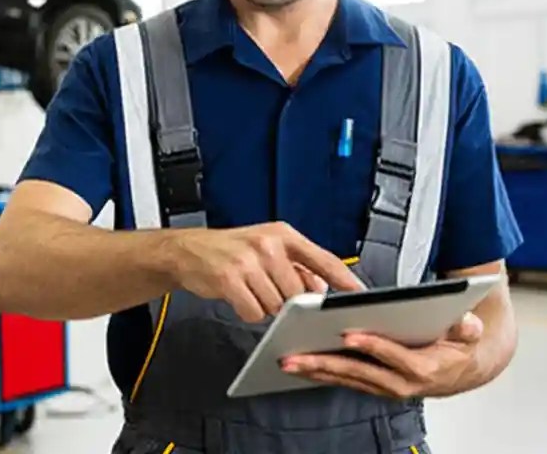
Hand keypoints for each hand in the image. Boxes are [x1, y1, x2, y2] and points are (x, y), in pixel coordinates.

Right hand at [165, 222, 364, 322]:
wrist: (187, 250)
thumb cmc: (230, 250)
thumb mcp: (267, 247)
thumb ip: (298, 264)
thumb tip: (322, 287)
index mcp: (282, 234)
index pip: (323, 259)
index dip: (344, 279)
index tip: (359, 293)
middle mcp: (267, 245)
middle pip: (298, 292)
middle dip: (286, 300)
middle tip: (268, 289)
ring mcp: (248, 262)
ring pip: (276, 305)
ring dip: (265, 306)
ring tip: (250, 289)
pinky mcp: (230, 280)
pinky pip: (254, 312)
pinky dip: (248, 311)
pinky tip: (238, 297)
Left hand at [281, 313, 484, 397]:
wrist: (463, 370)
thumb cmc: (460, 346)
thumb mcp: (470, 332)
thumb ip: (467, 327)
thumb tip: (466, 322)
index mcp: (423, 367)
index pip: (393, 357)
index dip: (372, 346)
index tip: (348, 335)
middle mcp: (401, 383)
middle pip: (359, 372)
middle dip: (325, 363)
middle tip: (297, 356)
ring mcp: (386, 387)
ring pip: (346, 379)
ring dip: (316, 371)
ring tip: (288, 362)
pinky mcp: (375, 385)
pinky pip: (345, 380)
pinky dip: (321, 374)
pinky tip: (300, 366)